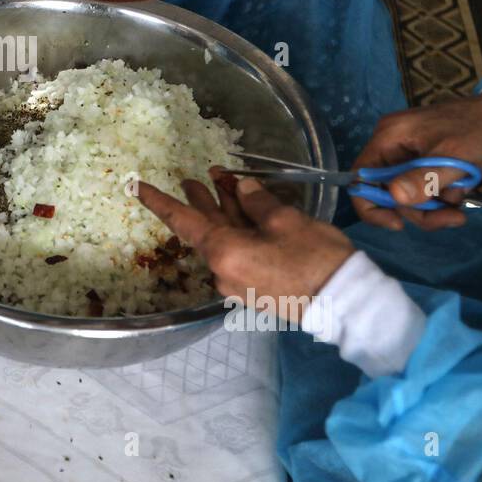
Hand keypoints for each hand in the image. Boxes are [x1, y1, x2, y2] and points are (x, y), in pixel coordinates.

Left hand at [138, 170, 353, 322]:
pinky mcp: (253, 289)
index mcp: (224, 253)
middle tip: (199, 178)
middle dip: (202, 201)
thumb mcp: (287, 220)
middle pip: (204, 230)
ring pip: (223, 241)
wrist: (344, 304)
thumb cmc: (316, 259)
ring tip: (225, 186)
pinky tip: (248, 213)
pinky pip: (238, 254)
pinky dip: (239, 231)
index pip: (183, 221)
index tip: (136, 188)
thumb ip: (257, 202)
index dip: (159, 201)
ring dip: (224, 213)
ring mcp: (237, 284)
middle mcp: (222, 271)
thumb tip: (241, 188)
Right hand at [351, 94, 481, 230]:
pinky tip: (461, 188)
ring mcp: (409, 154)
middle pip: (388, 192)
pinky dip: (441, 196)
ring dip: (434, 206)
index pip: (361, 177)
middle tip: (452, 217)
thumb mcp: (453, 157)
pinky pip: (423, 189)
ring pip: (407, 195)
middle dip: (418, 209)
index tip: (399, 223)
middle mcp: (393, 146)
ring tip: (461, 201)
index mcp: (389, 137)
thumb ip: (423, 178)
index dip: (372, 205)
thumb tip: (394, 198)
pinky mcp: (426, 162)